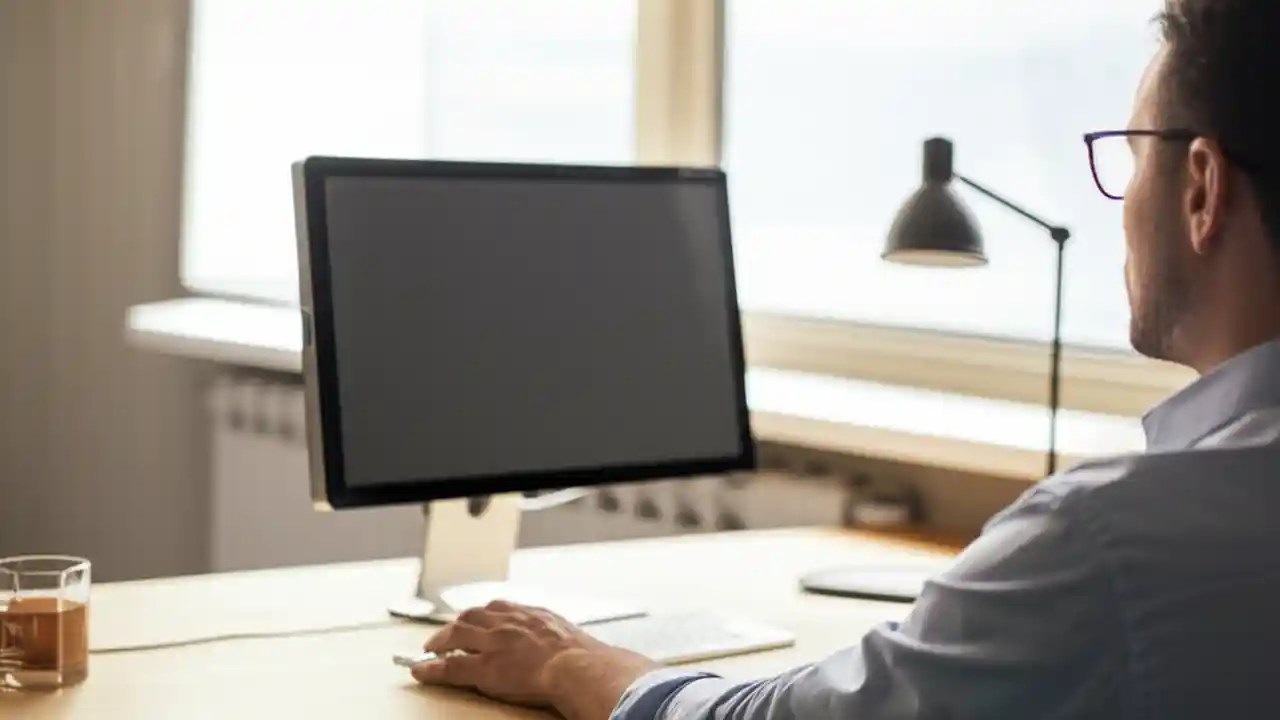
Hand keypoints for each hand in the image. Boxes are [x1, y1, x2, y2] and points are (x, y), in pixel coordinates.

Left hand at [413, 600, 659, 719]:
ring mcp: (495, 643)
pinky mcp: (484, 666)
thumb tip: (569, 649)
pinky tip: (421, 670)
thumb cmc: (586, 659)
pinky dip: (431, 667)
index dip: (484, 615)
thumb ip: (560, 636)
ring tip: (430, 649)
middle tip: (446, 634)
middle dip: (457, 623)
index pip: (500, 608)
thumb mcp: (571, 637)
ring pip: (458, 634)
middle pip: (474, 615)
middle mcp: (510, 622)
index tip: (477, 620)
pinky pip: (451, 665)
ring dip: (440, 640)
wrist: (580, 667)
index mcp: (532, 615)